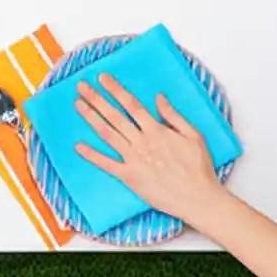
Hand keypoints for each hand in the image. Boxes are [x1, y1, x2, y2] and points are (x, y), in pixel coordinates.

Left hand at [74, 74, 224, 222]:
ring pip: (108, 134)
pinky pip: (107, 164)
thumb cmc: (199, 168)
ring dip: (91, 118)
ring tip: (78, 105)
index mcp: (157, 131)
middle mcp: (142, 142)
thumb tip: (158, 97)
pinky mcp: (129, 177)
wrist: (198, 198)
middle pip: (114, 116)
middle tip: (81, 87)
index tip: (102, 78)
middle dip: (96, 99)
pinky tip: (78, 146)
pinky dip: (92, 155)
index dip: (115, 90)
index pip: (131, 104)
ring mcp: (133, 160)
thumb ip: (173, 115)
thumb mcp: (193, 135)